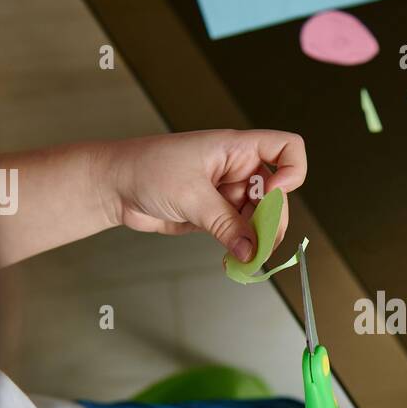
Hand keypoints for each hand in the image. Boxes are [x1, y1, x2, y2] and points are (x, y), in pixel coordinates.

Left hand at [98, 129, 306, 262]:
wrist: (114, 186)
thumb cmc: (146, 170)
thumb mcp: (190, 196)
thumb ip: (225, 224)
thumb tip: (252, 250)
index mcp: (236, 149)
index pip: (286, 148)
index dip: (292, 171)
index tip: (275, 194)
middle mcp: (237, 169)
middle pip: (277, 195)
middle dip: (271, 221)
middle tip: (259, 246)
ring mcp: (227, 193)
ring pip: (260, 218)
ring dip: (257, 240)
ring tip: (245, 259)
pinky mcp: (216, 215)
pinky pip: (240, 233)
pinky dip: (242, 247)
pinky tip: (235, 260)